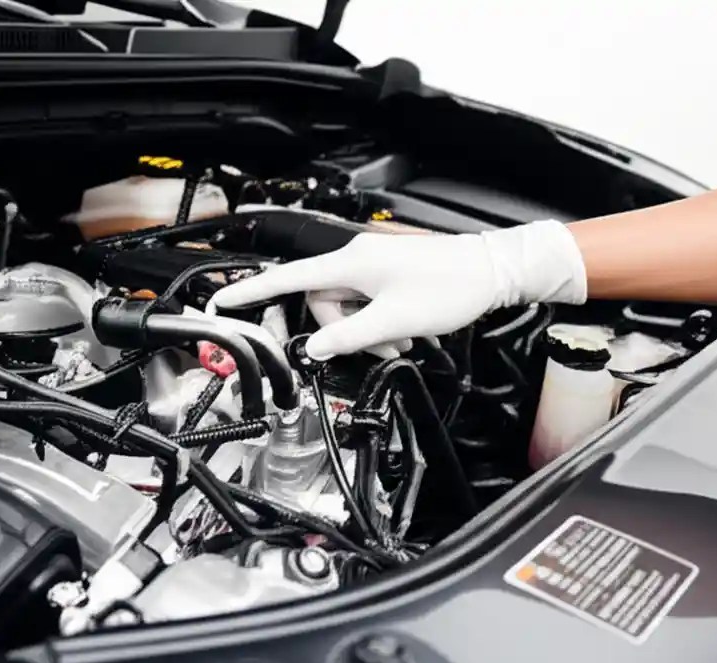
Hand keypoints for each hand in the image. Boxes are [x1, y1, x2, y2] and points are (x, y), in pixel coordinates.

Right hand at [211, 220, 587, 359]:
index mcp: (350, 264)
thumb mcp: (394, 322)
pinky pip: (365, 301)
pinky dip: (378, 322)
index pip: (288, 278)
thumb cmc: (450, 286)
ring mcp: (373, 264)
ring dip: (365, 330)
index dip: (252, 291)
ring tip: (398, 341)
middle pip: (321, 301)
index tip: (223, 301)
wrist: (492, 271)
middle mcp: (356, 258)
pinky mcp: (388, 272)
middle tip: (374, 347)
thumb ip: (347, 337)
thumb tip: (314, 350)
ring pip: (346, 306)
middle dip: (341, 331)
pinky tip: (403, 331)